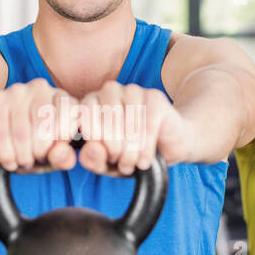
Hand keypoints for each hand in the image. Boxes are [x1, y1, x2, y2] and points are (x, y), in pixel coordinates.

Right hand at [0, 78, 79, 171]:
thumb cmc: (21, 147)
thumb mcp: (46, 157)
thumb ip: (62, 157)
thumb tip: (65, 156)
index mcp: (59, 97)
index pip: (73, 112)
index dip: (63, 139)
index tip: (51, 153)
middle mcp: (40, 88)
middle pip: (47, 126)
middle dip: (40, 153)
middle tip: (33, 161)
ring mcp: (16, 91)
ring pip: (24, 133)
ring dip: (22, 157)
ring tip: (20, 162)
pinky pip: (4, 135)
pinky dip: (7, 156)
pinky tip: (8, 161)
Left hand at [75, 81, 189, 175]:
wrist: (169, 147)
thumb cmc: (131, 153)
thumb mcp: (108, 164)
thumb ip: (93, 160)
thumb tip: (91, 149)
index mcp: (92, 102)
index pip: (85, 114)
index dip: (96, 141)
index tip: (107, 158)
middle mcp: (110, 91)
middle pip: (106, 117)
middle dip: (114, 147)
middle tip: (122, 164)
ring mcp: (133, 90)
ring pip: (126, 118)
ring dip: (130, 147)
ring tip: (134, 163)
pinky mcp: (155, 96)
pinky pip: (147, 122)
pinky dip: (145, 146)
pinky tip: (145, 159)